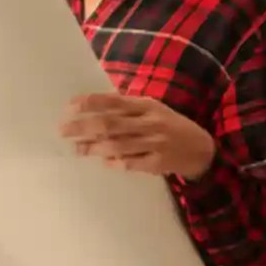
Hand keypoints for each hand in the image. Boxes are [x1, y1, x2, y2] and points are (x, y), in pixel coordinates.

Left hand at [59, 93, 215, 178]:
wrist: (202, 150)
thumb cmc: (172, 126)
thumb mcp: (154, 109)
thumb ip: (129, 108)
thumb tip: (96, 108)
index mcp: (148, 106)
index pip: (114, 101)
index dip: (91, 102)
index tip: (70, 105)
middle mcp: (150, 123)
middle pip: (110, 124)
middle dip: (83, 126)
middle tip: (63, 130)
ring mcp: (154, 144)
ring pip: (117, 145)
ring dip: (93, 147)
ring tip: (76, 148)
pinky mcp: (157, 163)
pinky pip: (130, 163)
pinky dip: (115, 162)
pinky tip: (102, 161)